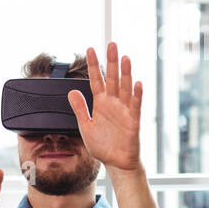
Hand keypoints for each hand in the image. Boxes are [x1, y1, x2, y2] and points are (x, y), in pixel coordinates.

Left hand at [67, 43, 141, 171]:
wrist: (116, 162)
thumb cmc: (103, 146)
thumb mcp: (85, 126)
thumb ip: (79, 109)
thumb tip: (71, 91)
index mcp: (100, 103)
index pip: (96, 80)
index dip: (93, 65)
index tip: (90, 49)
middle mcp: (113, 103)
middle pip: (112, 78)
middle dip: (111, 61)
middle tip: (111, 44)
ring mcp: (124, 110)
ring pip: (125, 87)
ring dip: (125, 73)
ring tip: (124, 58)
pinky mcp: (133, 120)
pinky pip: (135, 105)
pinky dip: (137, 95)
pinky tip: (137, 84)